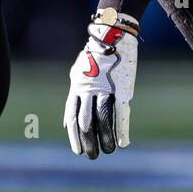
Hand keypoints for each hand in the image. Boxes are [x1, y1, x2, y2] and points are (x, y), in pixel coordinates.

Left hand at [63, 9, 138, 158]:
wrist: (112, 35)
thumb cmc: (97, 53)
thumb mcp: (79, 71)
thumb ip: (76, 92)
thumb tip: (69, 117)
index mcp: (78, 87)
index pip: (72, 116)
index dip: (74, 135)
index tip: (77, 150)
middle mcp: (89, 91)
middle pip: (85, 122)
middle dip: (88, 141)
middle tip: (91, 156)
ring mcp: (106, 90)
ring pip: (103, 121)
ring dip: (105, 139)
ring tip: (108, 151)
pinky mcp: (122, 90)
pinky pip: (121, 114)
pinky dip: (122, 130)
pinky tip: (123, 142)